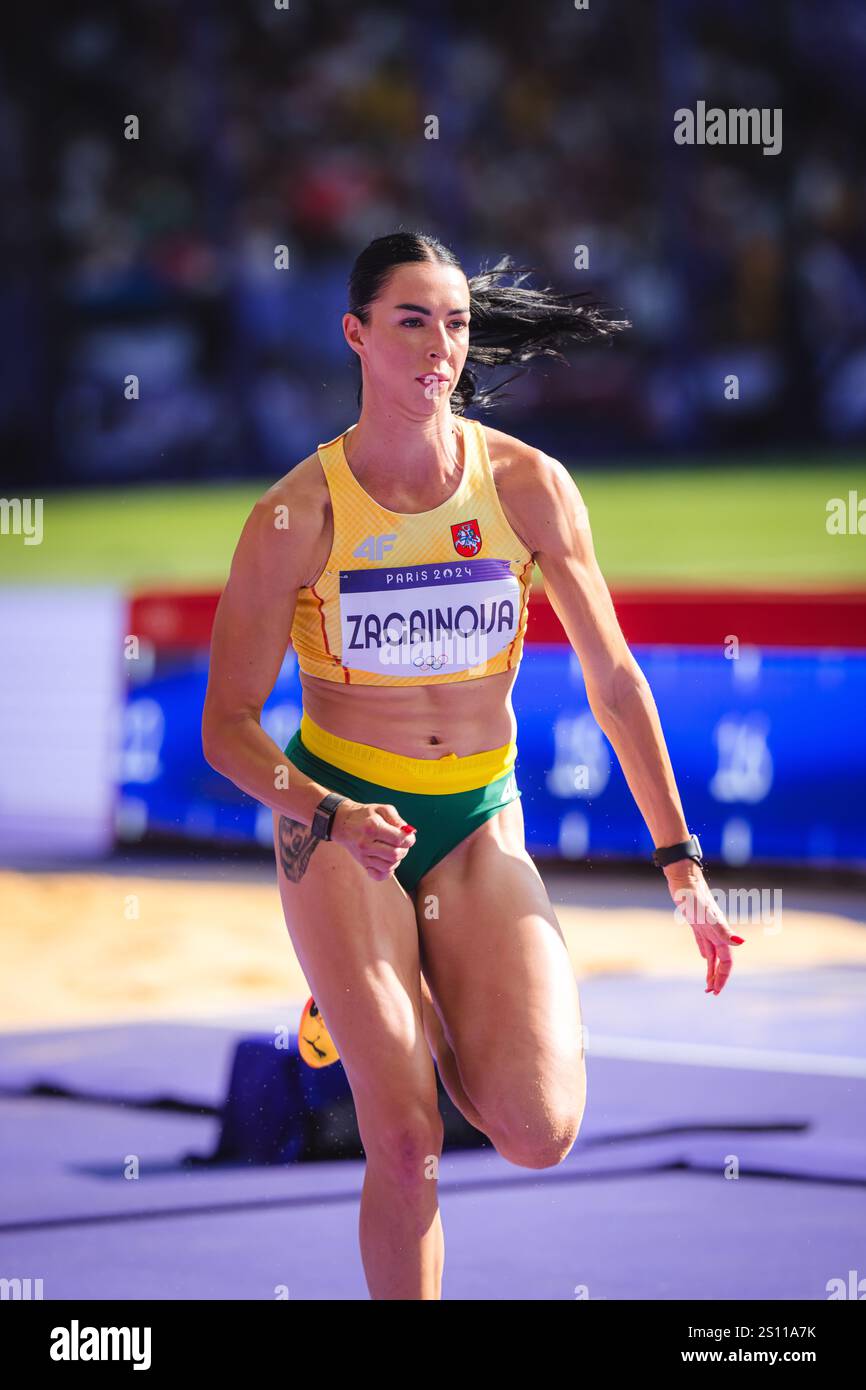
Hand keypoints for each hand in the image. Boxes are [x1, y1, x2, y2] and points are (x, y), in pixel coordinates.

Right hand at [330, 800, 416, 880]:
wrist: (344, 823)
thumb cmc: (366, 815)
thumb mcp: (382, 809)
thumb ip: (397, 819)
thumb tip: (409, 832)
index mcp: (373, 827)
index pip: (399, 840)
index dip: (409, 839)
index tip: (409, 836)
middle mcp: (366, 844)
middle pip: (395, 855)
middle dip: (404, 849)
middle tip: (402, 843)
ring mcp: (363, 856)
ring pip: (389, 866)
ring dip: (397, 859)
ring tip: (394, 849)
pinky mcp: (363, 864)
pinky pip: (379, 876)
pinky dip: (387, 871)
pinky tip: (387, 860)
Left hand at [664, 862, 743, 994]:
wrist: (683, 878)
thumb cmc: (694, 895)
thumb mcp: (707, 915)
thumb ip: (723, 930)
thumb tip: (740, 943)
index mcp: (720, 933)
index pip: (727, 961)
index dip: (723, 977)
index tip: (715, 991)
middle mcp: (716, 932)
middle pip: (721, 960)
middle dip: (718, 977)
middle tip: (711, 993)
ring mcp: (706, 927)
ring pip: (713, 953)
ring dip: (711, 968)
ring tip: (707, 984)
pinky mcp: (696, 922)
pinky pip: (704, 942)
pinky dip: (705, 952)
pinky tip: (703, 957)